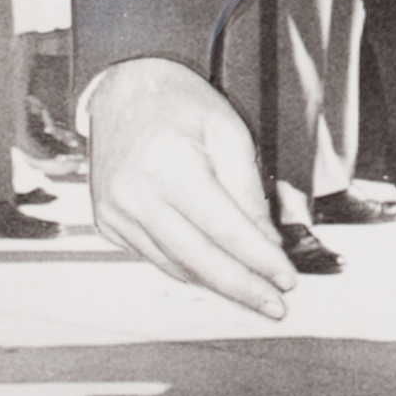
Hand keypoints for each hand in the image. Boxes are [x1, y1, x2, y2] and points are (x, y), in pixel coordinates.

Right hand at [87, 57, 294, 318]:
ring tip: (255, 296)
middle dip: (243, 288)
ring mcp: (114, 213)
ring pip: (176, 266)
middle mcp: (135, 195)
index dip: (259, 260)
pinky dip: (189, 270)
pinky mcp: (107, 224)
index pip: (224, 229)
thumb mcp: (229, 134)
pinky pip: (155, 258)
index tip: (288, 280)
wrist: (124, 88)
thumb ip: (248, 192)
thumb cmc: (183, 106)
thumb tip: (267, 246)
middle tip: (277, 306)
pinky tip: (217, 277)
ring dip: (218, 285)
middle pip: (198, 259)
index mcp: (169, 166)